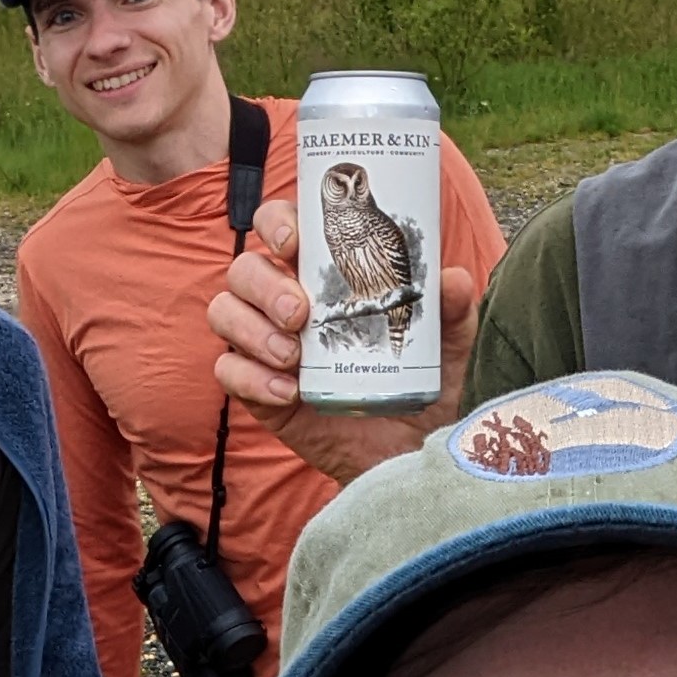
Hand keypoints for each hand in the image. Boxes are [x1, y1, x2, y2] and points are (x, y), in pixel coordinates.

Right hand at [208, 196, 479, 483]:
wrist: (411, 452)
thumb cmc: (424, 386)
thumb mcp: (449, 346)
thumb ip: (451, 310)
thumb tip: (451, 279)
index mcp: (325, 275)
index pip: (281, 228)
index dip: (277, 223)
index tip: (294, 243)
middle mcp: (286, 303)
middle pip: (244, 269)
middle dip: (263, 285)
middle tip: (299, 314)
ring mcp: (268, 346)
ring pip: (224, 312)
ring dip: (251, 329)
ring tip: (293, 356)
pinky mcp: (259, 391)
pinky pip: (228, 372)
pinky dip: (251, 378)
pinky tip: (289, 394)